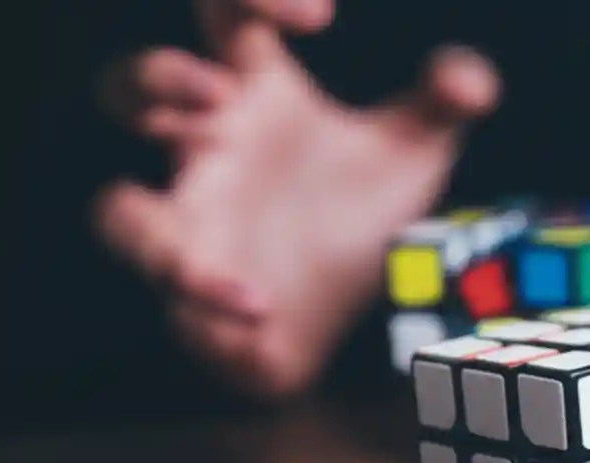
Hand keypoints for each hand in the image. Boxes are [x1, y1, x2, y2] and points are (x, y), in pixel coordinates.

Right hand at [95, 2, 498, 398]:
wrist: (356, 306)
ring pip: (119, 210)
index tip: (321, 17)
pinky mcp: (197, 284)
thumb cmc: (362, 213)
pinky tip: (258, 303)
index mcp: (256, 96)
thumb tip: (470, 79)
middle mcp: (210, 150)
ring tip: (195, 208)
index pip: (227, 12)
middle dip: (158, 78)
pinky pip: (173, 284)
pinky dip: (206, 292)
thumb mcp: (415, 152)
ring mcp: (194, 220)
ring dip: (147, 220)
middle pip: (134, 88)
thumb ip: (442, 104)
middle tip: (218, 93)